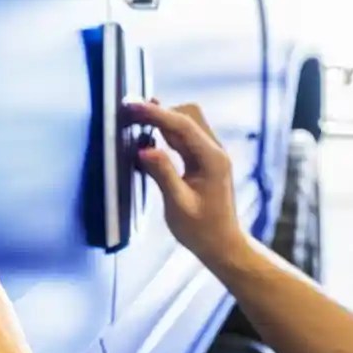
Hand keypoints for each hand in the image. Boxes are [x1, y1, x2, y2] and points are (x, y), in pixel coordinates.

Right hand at [129, 101, 248, 265]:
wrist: (222, 245)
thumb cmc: (201, 231)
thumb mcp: (178, 205)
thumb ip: (163, 174)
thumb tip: (143, 148)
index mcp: (212, 159)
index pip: (183, 125)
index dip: (156, 113)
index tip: (131, 107)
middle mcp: (214, 151)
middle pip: (187, 115)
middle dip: (159, 111)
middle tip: (130, 114)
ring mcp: (210, 154)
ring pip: (185, 123)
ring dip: (161, 119)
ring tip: (134, 119)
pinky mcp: (202, 160)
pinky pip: (183, 137)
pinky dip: (165, 131)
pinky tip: (148, 135)